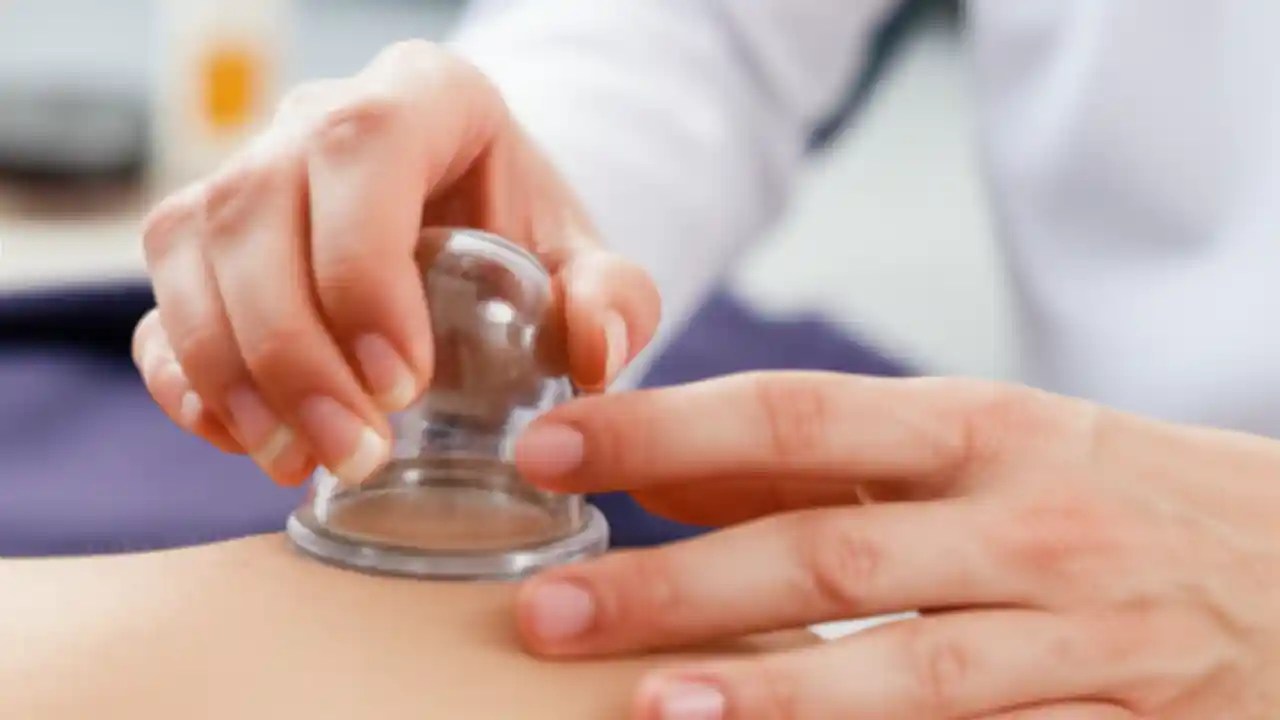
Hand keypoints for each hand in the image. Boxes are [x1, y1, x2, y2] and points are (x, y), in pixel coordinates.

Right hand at [131, 41, 658, 485]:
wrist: (474, 233)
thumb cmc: (526, 239)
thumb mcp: (585, 260)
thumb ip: (614, 297)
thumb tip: (597, 352)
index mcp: (423, 95)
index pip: (362, 145)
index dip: (361, 264)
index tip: (404, 380)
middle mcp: (316, 120)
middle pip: (257, 206)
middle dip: (294, 349)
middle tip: (355, 450)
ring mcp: (248, 173)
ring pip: (192, 249)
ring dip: (232, 372)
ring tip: (299, 462)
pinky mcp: (207, 245)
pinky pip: (163, 300)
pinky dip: (187, 379)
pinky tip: (244, 440)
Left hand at [512, 372, 1279, 718]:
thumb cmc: (1112, 491)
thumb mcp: (983, 443)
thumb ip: (828, 458)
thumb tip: (665, 464)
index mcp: (982, 427)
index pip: (794, 415)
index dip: (664, 430)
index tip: (551, 448)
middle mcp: (1028, 523)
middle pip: (829, 551)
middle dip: (679, 584)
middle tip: (549, 610)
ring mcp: (1082, 636)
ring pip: (913, 673)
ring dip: (776, 693)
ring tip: (653, 709)